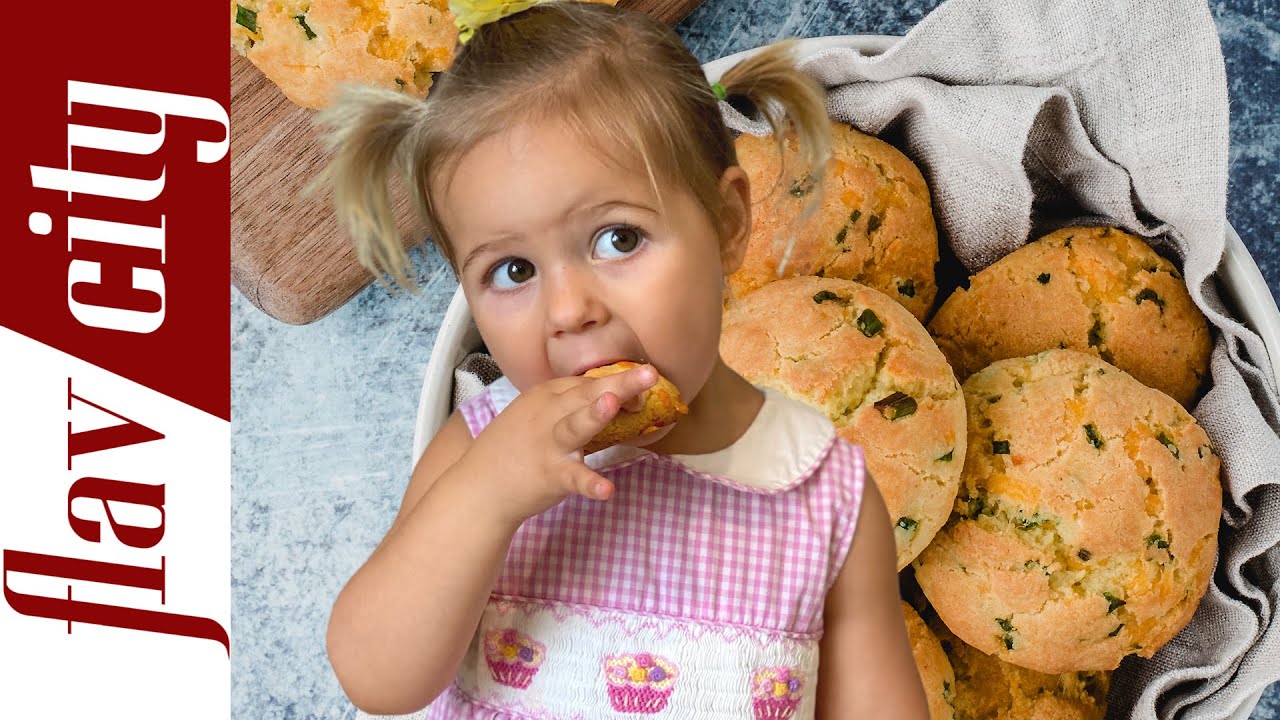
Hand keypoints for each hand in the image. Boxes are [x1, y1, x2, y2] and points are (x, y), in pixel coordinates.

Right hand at [460, 364, 658, 524]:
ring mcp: (548, 446)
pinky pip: (573, 479)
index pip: (584, 383)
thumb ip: (567, 406)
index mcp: (544, 397)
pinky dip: (590, 484)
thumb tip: (608, 397)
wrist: (479, 488)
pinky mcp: (550, 476)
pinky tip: (608, 490)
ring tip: (614, 403)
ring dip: (593, 414)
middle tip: (651, 374)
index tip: (643, 384)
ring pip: (574, 427)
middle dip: (618, 384)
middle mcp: (546, 415)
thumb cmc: (511, 450)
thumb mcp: (534, 416)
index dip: (614, 383)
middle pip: (585, 395)